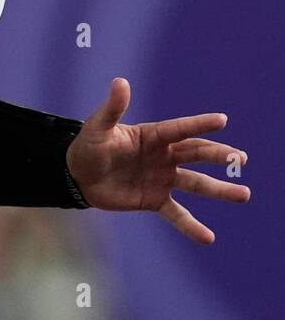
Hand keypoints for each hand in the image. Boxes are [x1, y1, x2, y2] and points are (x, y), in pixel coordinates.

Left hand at [67, 78, 249, 243]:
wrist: (76, 177)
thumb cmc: (87, 147)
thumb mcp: (98, 127)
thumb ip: (112, 108)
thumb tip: (121, 82)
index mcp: (153, 136)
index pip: (180, 129)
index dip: (199, 123)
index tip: (222, 119)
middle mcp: (164, 156)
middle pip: (196, 154)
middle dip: (219, 156)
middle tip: (241, 158)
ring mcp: (162, 179)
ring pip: (196, 184)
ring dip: (219, 190)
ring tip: (244, 194)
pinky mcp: (154, 200)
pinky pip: (177, 214)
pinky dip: (191, 226)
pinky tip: (208, 238)